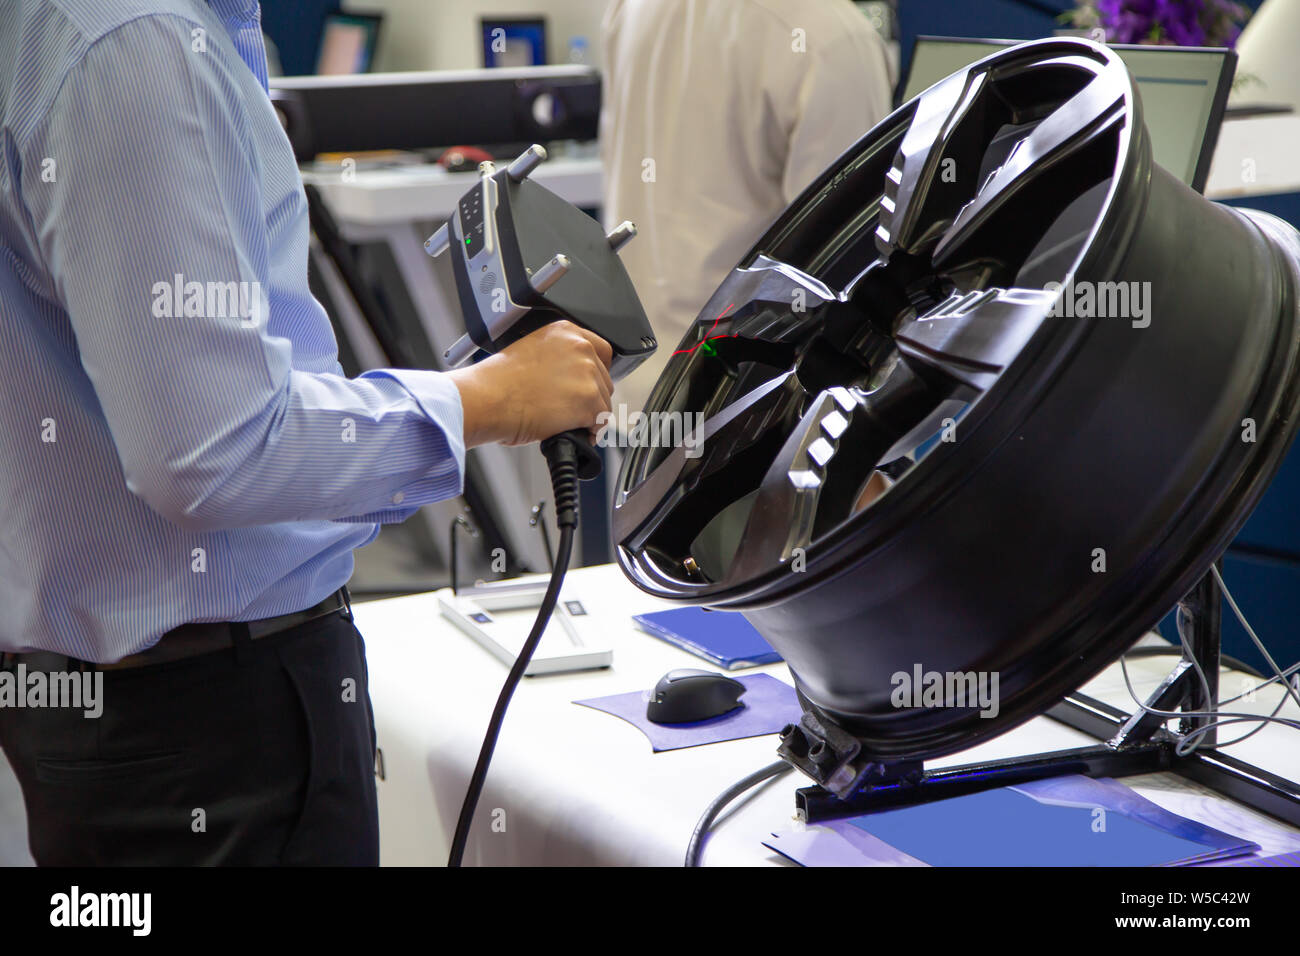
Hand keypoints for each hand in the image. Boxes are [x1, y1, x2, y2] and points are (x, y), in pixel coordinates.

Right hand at [449, 321, 613, 447]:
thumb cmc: (496, 382)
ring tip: (569, 423)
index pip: (601, 351)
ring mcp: (587, 374)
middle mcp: (580, 348)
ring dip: (591, 416)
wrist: (486, 399)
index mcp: (565, 332)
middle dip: (592, 396)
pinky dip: (592, 432)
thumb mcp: (530, 353)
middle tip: (572, 410)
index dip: (596, 372)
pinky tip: (575, 433)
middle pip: (604, 379)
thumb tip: (569, 380)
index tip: (589, 385)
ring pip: (604, 401)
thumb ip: (556, 359)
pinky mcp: (589, 401)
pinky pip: (602, 422)